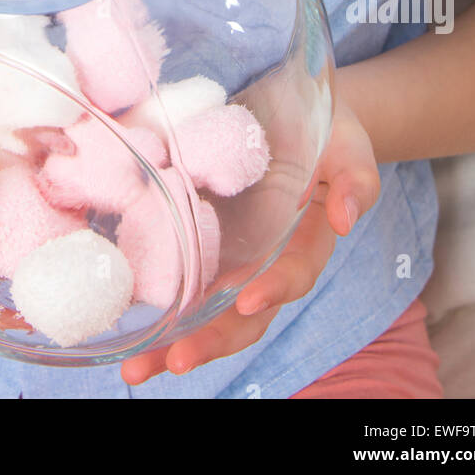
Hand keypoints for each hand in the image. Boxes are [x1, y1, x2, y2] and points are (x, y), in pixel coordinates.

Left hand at [119, 95, 380, 384]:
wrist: (289, 104)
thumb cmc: (326, 129)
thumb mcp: (348, 144)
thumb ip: (355, 178)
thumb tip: (347, 218)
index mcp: (307, 242)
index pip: (294, 274)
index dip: (274, 290)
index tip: (250, 300)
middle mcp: (266, 259)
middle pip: (244, 315)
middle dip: (212, 342)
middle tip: (177, 361)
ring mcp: (230, 252)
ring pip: (205, 309)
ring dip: (172, 341)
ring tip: (135, 369)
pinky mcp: (198, 234)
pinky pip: (176, 272)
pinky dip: (150, 299)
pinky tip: (118, 320)